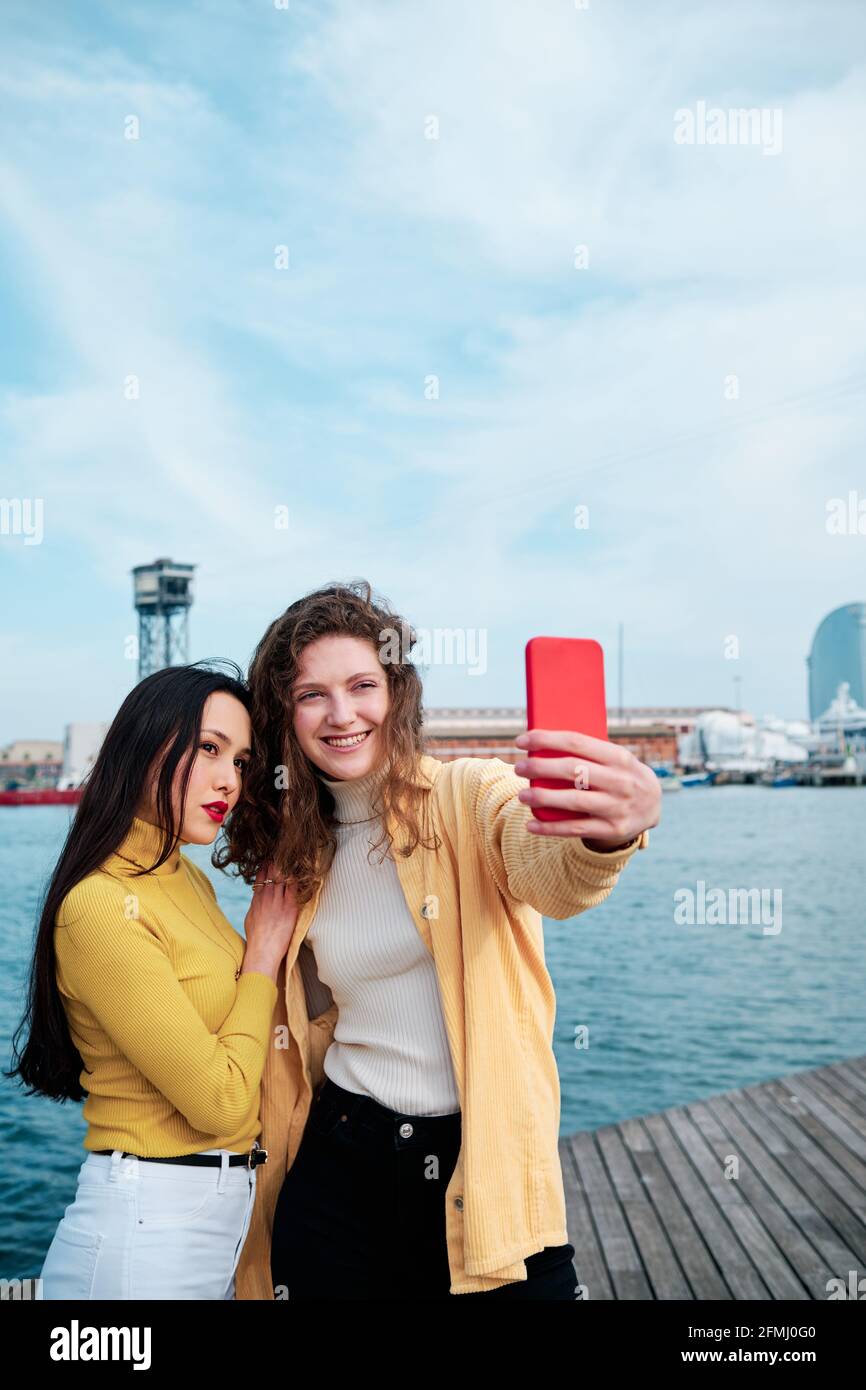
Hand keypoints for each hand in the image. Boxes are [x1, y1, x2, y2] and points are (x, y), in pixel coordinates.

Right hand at [241, 860, 299, 978]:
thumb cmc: (256, 939)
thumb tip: (257, 899)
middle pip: (273, 875)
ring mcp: (278, 903)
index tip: (269, 859)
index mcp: (257, 900)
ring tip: (293, 857)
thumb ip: (255, 906)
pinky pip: (295, 889)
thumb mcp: (251, 919)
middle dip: (277, 863)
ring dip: (288, 867)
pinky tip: (302, 871)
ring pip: (284, 879)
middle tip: (282, 853)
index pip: (260, 878)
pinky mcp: (289, 909)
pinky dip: (298, 879)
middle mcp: (267, 898)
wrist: (261, 952)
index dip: (265, 867)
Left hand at [513, 728, 660, 846]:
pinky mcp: (613, 829)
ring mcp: (618, 806)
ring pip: (574, 801)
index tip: (521, 741)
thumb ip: (588, 753)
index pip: (577, 742)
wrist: (653, 807)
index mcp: (619, 757)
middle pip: (573, 770)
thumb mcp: (615, 759)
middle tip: (519, 768)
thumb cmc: (621, 775)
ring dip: (543, 798)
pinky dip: (551, 828)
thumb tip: (541, 746)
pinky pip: (577, 829)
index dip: (546, 739)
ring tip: (522, 796)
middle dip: (540, 767)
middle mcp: (621, 781)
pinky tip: (531, 825)